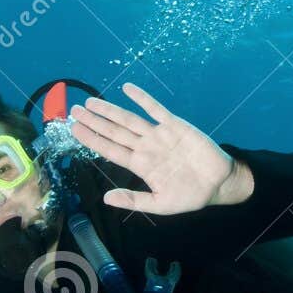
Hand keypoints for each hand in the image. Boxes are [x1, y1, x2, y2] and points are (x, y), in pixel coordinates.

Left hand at [70, 83, 252, 215]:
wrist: (218, 183)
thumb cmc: (190, 195)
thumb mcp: (160, 204)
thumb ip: (133, 200)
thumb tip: (106, 199)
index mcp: (140, 165)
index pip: (110, 149)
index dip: (92, 139)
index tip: (74, 130)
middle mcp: (145, 146)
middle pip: (114, 131)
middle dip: (94, 122)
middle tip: (74, 111)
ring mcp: (158, 134)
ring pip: (129, 119)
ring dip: (110, 110)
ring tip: (90, 102)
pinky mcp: (175, 125)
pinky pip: (156, 109)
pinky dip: (142, 98)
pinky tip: (127, 89)